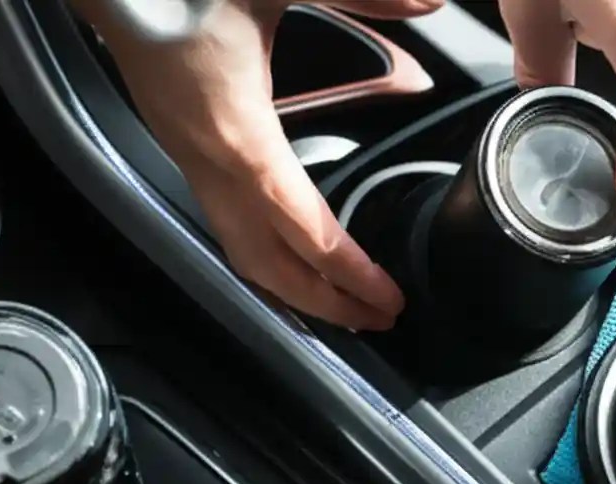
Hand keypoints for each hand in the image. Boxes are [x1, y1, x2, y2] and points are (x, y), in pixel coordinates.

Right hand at [71, 0, 443, 330]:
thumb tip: (427, 3)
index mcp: (240, 134)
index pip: (304, 229)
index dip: (348, 274)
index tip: (388, 299)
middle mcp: (212, 165)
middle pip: (269, 267)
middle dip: (325, 305)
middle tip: (378, 319)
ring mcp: (194, 166)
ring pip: (243, 256)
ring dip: (294, 292)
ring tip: (345, 306)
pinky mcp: (188, 156)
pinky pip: (230, 231)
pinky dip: (268, 262)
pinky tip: (295, 262)